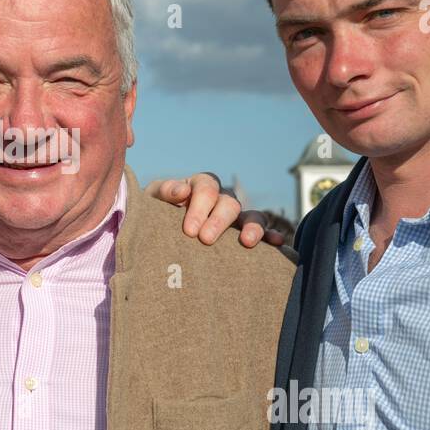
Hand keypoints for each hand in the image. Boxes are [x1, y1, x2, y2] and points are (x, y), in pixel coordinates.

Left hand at [146, 172, 286, 247]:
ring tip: (247, 242)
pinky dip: (272, 236)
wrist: (156, 235)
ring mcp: (235, 218)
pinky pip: (264, 233)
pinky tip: (277, 243)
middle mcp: (221, 199)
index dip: (200, 206)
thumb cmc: (154, 214)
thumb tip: (182, 191)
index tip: (189, 230)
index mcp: (199, 186)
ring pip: (252, 215)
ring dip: (252, 227)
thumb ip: (164, 191)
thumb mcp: (152, 200)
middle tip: (205, 240)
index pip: (207, 187)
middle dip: (219, 221)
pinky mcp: (244, 235)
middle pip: (229, 202)